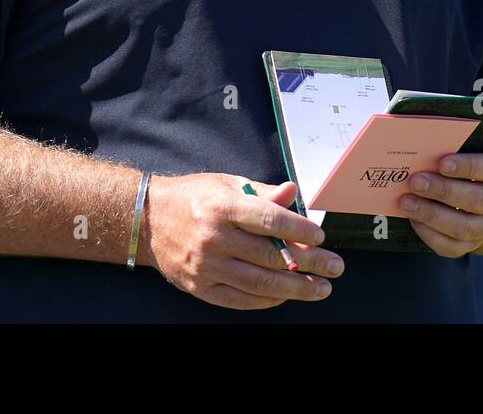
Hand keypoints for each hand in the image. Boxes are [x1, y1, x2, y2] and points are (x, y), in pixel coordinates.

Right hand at [140, 173, 343, 310]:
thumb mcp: (226, 183)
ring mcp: (206, 266)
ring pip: (260, 283)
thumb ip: (262, 192)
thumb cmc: (193, 197)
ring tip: (320, 288)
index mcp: (223, 206)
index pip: (271, 220)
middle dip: (310, 263)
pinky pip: (240, 299)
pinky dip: (267, 300)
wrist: (147, 221)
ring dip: (296, 288)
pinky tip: (286, 295)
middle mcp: (214, 237)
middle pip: (271, 256)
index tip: (321, 237)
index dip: (300, 230)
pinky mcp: (200, 287)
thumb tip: (293, 193)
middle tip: (335, 267)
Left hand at [401, 146, 482, 257]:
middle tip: (415, 181)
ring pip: (466, 227)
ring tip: (407, 202)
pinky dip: (431, 234)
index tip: (442, 163)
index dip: (469, 167)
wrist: (473, 179)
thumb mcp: (465, 143)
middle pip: (479, 200)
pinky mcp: (474, 243)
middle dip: (444, 191)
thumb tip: (419, 142)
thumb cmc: (465, 154)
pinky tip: (413, 219)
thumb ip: (450, 143)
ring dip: (433, 215)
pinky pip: (453, 247)